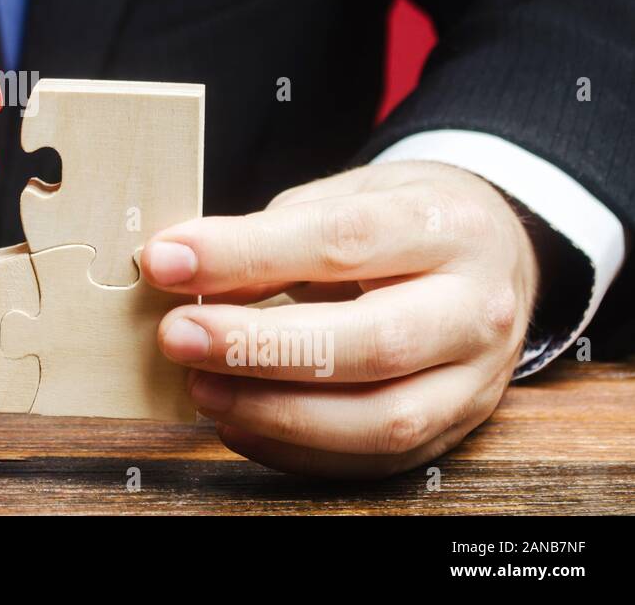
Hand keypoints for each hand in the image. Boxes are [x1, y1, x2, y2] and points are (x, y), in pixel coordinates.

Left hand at [143, 161, 538, 477]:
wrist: (490, 254)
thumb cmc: (399, 219)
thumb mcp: (341, 198)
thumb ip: (273, 237)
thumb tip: (189, 277)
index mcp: (447, 224)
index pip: (343, 239)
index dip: (246, 253)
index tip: (167, 260)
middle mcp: (478, 306)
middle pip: (373, 340)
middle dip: (260, 346)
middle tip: (177, 335)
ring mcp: (478, 378)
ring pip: (382, 417)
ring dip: (276, 411)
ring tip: (200, 386)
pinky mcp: (458, 430)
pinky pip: (375, 460)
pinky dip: (296, 451)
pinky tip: (236, 424)